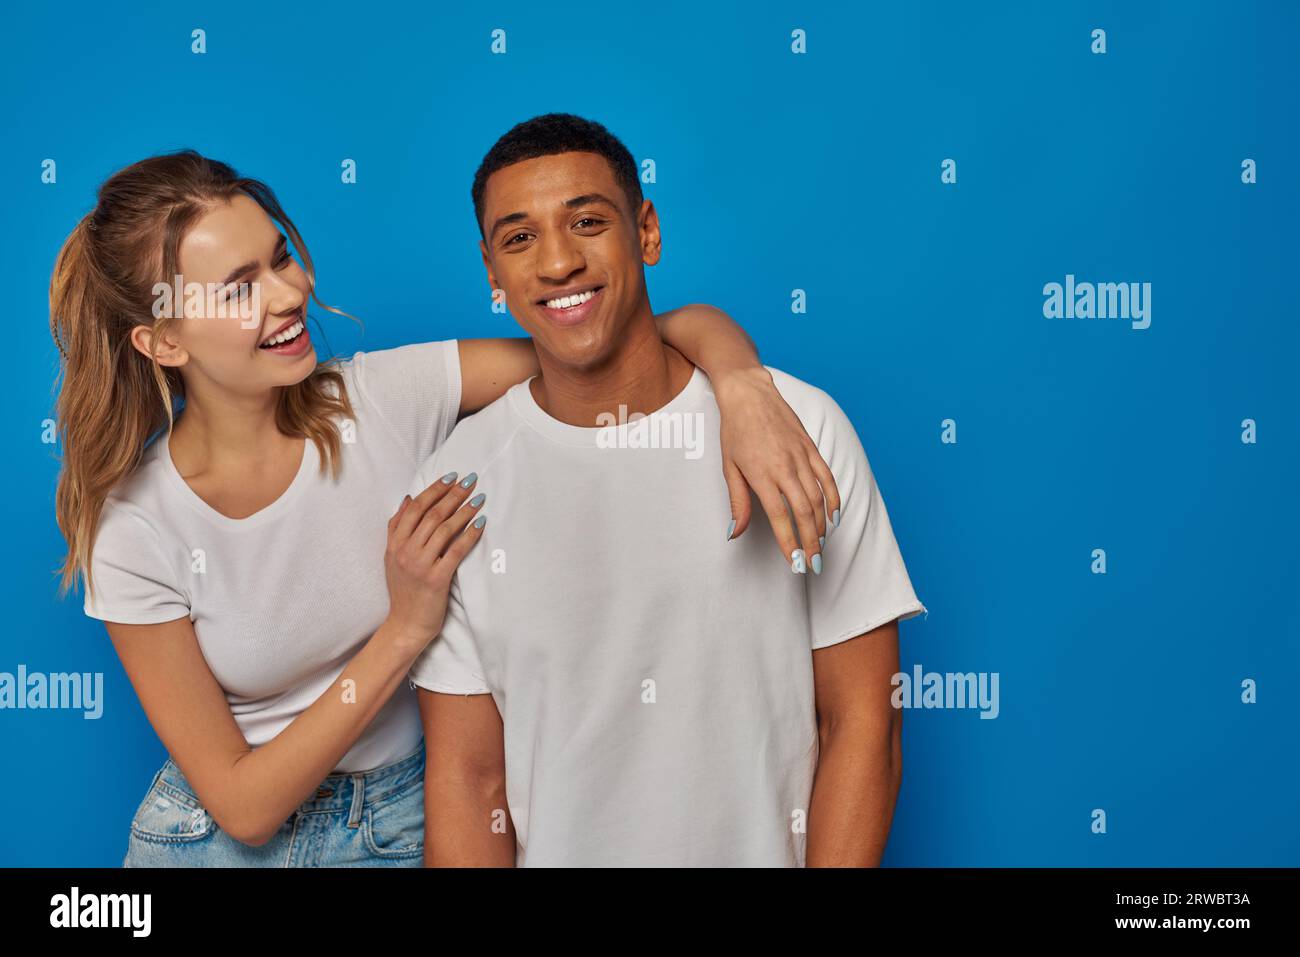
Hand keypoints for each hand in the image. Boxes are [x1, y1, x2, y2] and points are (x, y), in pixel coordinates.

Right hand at [383, 471, 485, 645]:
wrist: (405, 625)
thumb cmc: (403, 591)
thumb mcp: (392, 557)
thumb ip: (397, 528)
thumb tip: (407, 498)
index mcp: (395, 544)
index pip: (415, 508)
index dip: (434, 489)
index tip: (451, 476)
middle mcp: (405, 551)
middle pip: (432, 515)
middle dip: (453, 494)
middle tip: (470, 480)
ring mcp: (420, 565)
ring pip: (444, 529)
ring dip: (464, 510)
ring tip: (479, 498)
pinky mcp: (436, 579)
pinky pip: (456, 550)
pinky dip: (469, 534)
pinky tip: (481, 523)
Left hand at [715, 368, 840, 572]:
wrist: (749, 393)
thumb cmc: (734, 430)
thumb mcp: (729, 467)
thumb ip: (737, 502)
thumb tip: (734, 532)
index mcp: (761, 475)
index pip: (781, 518)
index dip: (789, 543)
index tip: (795, 564)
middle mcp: (784, 467)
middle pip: (804, 513)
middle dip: (811, 542)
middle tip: (813, 564)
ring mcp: (800, 456)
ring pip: (818, 498)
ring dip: (822, 526)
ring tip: (821, 545)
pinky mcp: (810, 447)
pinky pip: (827, 477)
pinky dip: (833, 499)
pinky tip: (833, 516)